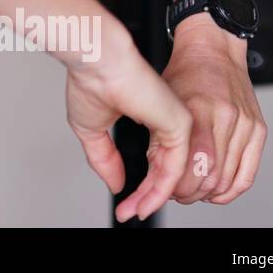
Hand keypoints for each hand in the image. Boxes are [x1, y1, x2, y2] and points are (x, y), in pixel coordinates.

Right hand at [65, 28, 192, 222]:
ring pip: (173, 174)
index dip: (139, 188)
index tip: (126, 204)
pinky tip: (147, 199)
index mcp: (149, 119)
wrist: (97, 61)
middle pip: (166, 173)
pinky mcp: (180, 126)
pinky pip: (176, 168)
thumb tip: (116, 184)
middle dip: (146, 198)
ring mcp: (175, 124)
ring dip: (153, 197)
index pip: (153, 163)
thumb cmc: (92, 82)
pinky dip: (161, 189)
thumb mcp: (92, 130)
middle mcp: (166, 123)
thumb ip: (105, 159)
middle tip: (130, 211)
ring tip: (136, 209)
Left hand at [161, 18, 266, 205]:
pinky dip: (232, 190)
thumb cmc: (186, 73)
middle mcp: (228, 117)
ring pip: (230, 180)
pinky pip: (249, 173)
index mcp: (201, 109)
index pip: (198, 164)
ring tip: (193, 191)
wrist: (215, 50)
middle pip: (214, 176)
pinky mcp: (259, 130)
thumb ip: (160, 139)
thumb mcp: (163, 102)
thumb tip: (158, 175)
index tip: (167, 190)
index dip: (181, 185)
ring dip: (209, 193)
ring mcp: (247, 124)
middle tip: (177, 193)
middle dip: (192, 193)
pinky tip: (216, 191)